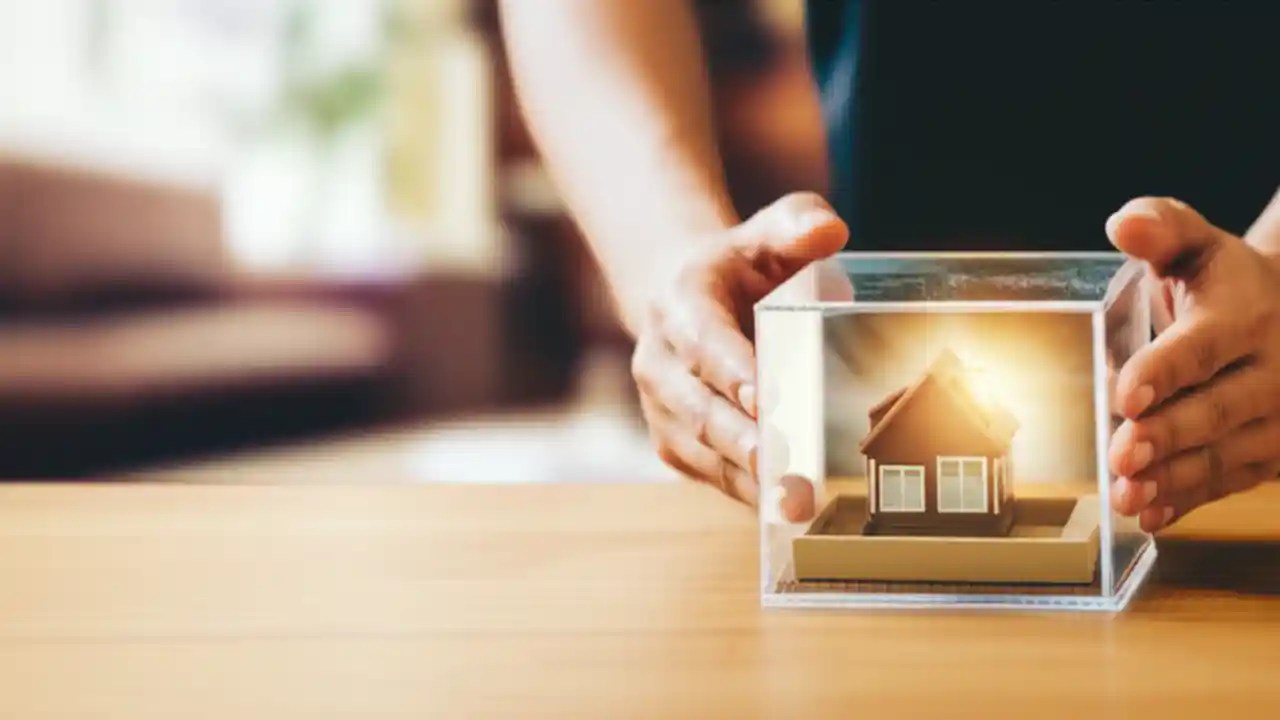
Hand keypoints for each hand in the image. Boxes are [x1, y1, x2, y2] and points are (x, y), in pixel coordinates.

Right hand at [631, 193, 847, 503]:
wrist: (683, 299)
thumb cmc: (741, 266)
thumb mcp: (767, 231)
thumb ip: (797, 222)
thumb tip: (829, 232)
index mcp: (680, 305)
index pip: (705, 341)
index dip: (732, 371)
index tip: (765, 398)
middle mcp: (659, 362)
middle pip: (700, 408)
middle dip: (743, 441)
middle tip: (786, 469)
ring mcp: (662, 408)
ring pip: (701, 450)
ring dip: (745, 480)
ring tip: (792, 504)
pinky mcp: (675, 443)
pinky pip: (709, 474)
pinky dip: (745, 494)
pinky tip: (784, 512)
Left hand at [1106, 196, 1279, 531]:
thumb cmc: (1226, 280)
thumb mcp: (1194, 244)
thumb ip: (1161, 228)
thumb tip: (1125, 223)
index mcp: (1248, 311)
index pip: (1204, 345)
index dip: (1165, 369)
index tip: (1126, 393)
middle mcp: (1273, 367)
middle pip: (1218, 408)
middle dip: (1169, 435)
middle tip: (1123, 454)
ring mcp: (1278, 416)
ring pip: (1226, 453)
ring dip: (1175, 479)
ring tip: (1129, 495)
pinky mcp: (1271, 451)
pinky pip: (1230, 480)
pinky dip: (1189, 500)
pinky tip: (1152, 514)